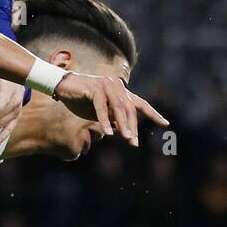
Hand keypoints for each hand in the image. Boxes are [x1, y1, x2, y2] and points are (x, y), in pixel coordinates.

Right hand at [54, 72, 168, 146]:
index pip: (140, 104)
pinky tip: (108, 133)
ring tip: (127, 139)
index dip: (153, 114)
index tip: (165, 124)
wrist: (61, 87)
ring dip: (123, 125)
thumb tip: (124, 130)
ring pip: (118, 107)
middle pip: (130, 108)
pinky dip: (105, 121)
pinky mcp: (95, 87)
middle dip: (133, 126)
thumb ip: (112, 118)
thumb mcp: (99, 113)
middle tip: (134, 142)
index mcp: (120, 91)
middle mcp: (116, 86)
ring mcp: (106, 85)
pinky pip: (102, 107)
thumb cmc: (79, 100)